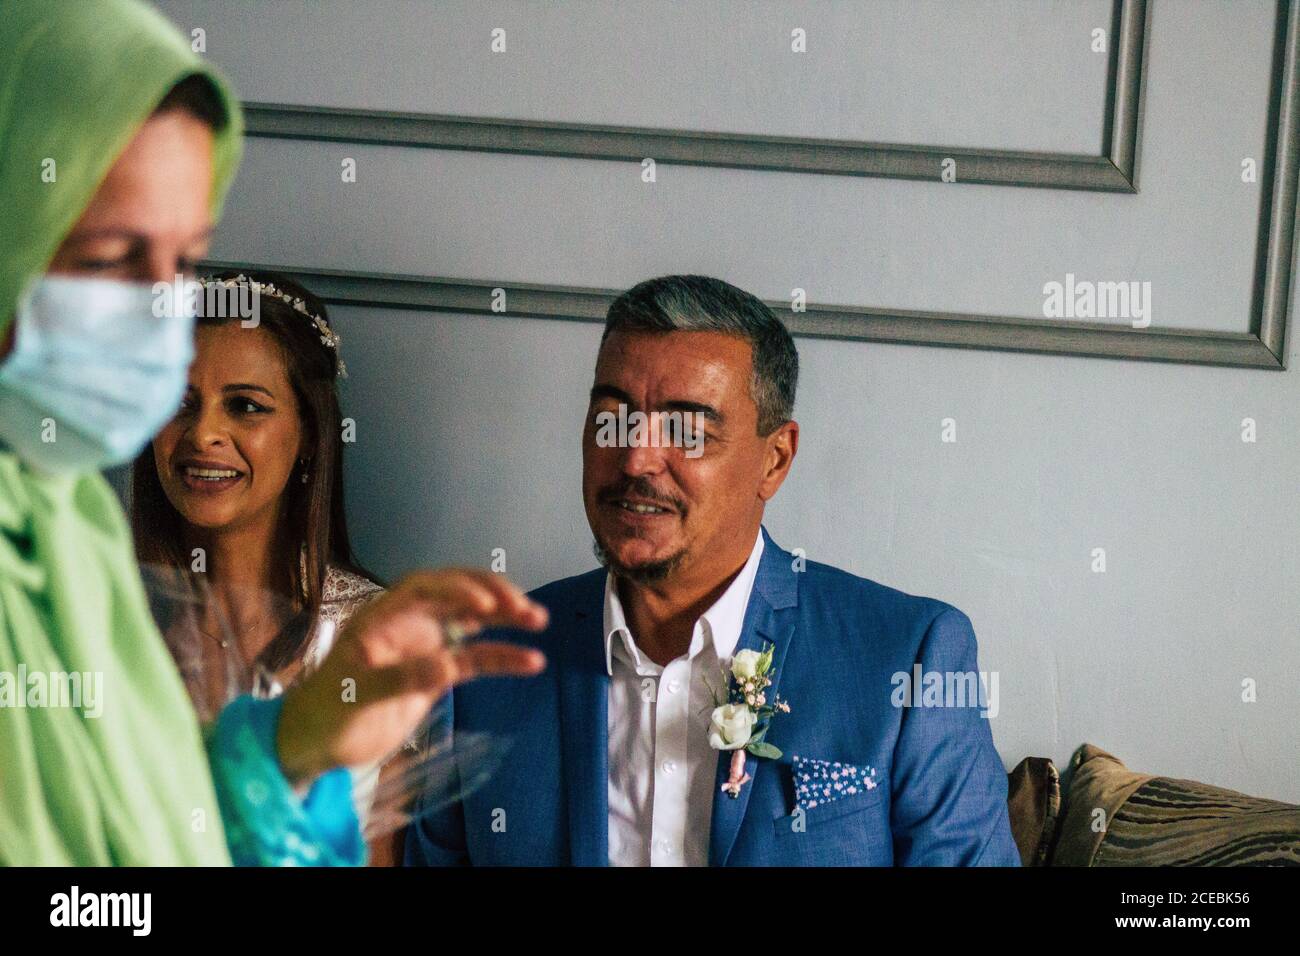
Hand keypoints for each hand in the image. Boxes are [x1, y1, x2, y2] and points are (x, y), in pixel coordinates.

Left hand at [275, 568, 547, 784]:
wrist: (317, 744)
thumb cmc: (327, 712)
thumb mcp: (357, 695)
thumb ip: (401, 678)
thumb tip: (449, 665)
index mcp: (384, 616)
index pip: (425, 587)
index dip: (457, 588)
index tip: (485, 603)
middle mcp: (409, 623)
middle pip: (457, 595)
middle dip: (492, 594)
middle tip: (523, 607)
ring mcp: (426, 645)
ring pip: (473, 621)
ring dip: (505, 618)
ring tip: (539, 620)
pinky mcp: (438, 672)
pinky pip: (476, 658)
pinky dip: (502, 658)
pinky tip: (531, 662)